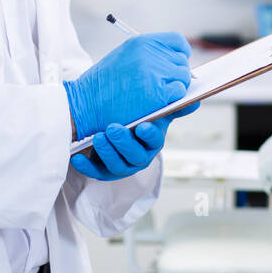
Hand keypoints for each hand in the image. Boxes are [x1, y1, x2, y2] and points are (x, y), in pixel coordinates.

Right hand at [63, 32, 191, 139]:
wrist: (85, 103)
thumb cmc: (102, 84)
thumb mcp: (124, 58)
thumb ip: (150, 57)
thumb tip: (177, 65)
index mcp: (142, 42)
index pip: (177, 42)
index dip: (180, 54)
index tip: (176, 64)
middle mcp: (151, 54)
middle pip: (182, 62)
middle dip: (175, 75)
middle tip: (161, 86)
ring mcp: (156, 73)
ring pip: (183, 78)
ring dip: (175, 88)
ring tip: (156, 95)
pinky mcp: (159, 93)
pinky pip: (179, 93)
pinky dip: (173, 100)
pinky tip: (157, 102)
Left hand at [71, 101, 198, 180]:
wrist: (115, 124)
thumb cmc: (136, 116)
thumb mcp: (153, 109)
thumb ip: (171, 104)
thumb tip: (194, 100)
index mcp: (152, 140)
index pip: (155, 140)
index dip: (150, 135)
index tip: (142, 126)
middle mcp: (140, 156)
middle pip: (135, 156)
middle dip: (124, 143)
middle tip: (112, 129)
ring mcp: (122, 165)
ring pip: (117, 166)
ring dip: (107, 153)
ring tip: (97, 137)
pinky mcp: (104, 170)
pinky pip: (96, 172)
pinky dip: (86, 166)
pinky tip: (77, 157)